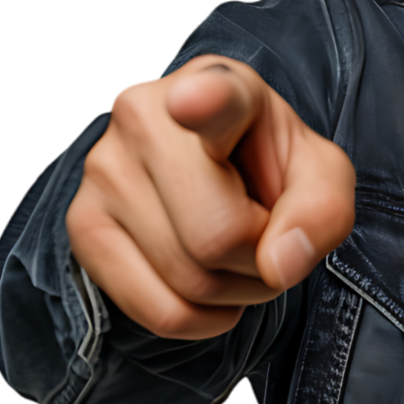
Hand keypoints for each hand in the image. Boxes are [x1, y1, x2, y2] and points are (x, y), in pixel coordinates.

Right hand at [65, 56, 355, 339]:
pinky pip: (157, 311)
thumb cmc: (271, 168)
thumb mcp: (321, 177)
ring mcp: (104, 169)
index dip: (205, 102)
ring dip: (234, 292)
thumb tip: (276, 266)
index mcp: (219, 84)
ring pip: (188, 280)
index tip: (194, 102)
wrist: (220, 176)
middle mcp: (145, 114)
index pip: (211, 97)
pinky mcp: (82, 224)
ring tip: (236, 251)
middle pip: (217, 237)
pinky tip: (210, 287)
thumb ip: (321, 211)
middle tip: (263, 234)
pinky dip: (201, 319)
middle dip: (260, 260)